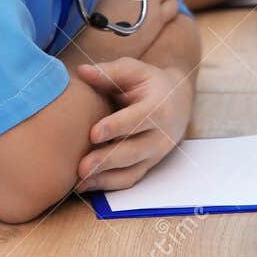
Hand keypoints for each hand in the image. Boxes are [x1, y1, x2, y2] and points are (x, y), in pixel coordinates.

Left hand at [73, 57, 194, 191]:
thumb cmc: (149, 83)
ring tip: (79, 181)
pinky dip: (106, 185)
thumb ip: (109, 72)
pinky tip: (84, 185)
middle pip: (134, 151)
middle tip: (82, 167)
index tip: (94, 133)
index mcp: (159, 107)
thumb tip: (82, 71)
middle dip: (107, 160)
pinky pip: (128, 180)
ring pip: (131, 171)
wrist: (177, 101)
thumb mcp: (134, 70)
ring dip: (104, 178)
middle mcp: (161, 135)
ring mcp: (155, 154)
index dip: (117, 127)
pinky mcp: (148, 166)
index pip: (139, 119)